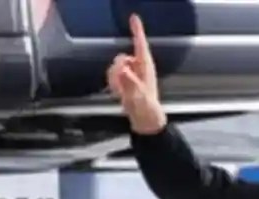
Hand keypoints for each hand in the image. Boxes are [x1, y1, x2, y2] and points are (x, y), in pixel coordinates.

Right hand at [106, 14, 166, 134]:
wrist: (145, 121)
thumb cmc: (146, 109)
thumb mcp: (138, 96)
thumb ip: (129, 82)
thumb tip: (122, 69)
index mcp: (146, 67)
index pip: (140, 44)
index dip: (136, 30)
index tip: (133, 17)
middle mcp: (139, 68)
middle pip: (121, 58)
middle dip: (117, 70)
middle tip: (121, 86)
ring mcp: (132, 75)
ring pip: (115, 68)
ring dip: (114, 80)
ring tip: (122, 93)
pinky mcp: (126, 81)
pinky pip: (112, 77)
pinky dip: (113, 85)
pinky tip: (120, 94)